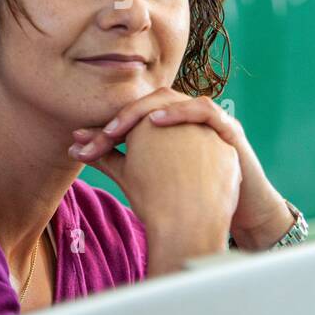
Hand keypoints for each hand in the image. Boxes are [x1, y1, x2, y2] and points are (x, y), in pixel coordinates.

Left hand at [69, 89, 294, 248]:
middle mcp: (188, 117)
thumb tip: (74, 147)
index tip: (83, 143)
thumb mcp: (144, 176)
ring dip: (144, 112)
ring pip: (174, 100)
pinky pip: (204, 110)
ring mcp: (209, 121)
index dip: (109, 126)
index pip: (134, 114)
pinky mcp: (228, 130)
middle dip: (123, 117)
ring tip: (119, 129)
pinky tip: (157, 121)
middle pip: (151, 102)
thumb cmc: (193, 196)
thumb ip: (113, 159)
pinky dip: (180, 112)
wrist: (240, 214)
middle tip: (101, 135)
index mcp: (168, 125)